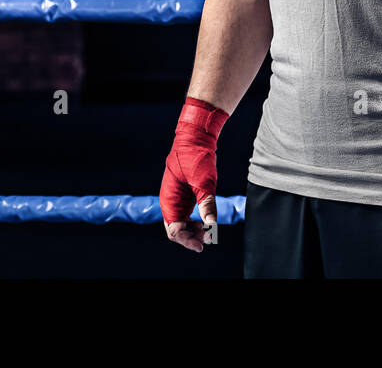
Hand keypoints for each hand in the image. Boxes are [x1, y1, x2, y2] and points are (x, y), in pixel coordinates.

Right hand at [160, 96, 227, 252]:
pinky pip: (186, 215)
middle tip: (208, 239)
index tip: (201, 245)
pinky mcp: (184, 195)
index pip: (174, 230)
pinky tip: (206, 223)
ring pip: (181, 224)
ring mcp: (176, 199)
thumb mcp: (204, 182)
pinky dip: (195, 221)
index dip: (187, 240)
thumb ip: (207, 204)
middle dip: (191, 237)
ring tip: (209, 233)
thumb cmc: (195, 157)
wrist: (195, 137)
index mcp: (169, 200)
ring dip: (193, 231)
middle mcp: (170, 202)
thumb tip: (212, 226)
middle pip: (176, 230)